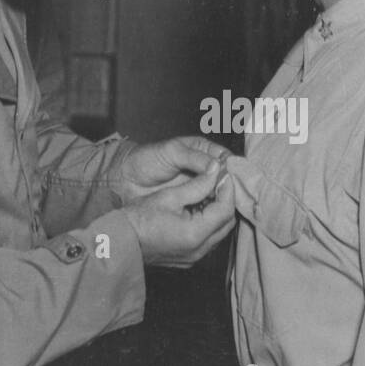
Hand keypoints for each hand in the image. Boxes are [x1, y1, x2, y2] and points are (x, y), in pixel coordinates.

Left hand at [114, 136, 229, 203]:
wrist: (127, 179)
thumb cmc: (147, 159)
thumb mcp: (171, 153)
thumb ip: (194, 158)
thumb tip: (218, 165)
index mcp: (203, 150)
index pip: (226, 158)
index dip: (233, 168)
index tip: (237, 179)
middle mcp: (204, 168)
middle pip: (225, 178)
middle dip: (229, 187)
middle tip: (232, 197)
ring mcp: (198, 186)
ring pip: (218, 194)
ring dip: (222, 200)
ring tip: (225, 208)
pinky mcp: (191, 202)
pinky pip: (206, 206)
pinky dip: (211, 210)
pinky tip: (214, 215)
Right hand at [121, 164, 234, 268]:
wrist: (120, 241)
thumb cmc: (139, 218)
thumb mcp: (170, 196)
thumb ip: (198, 184)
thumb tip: (215, 171)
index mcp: (195, 234)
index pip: (225, 210)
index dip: (228, 190)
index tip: (223, 175)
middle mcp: (199, 250)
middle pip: (226, 223)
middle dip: (225, 201)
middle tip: (217, 183)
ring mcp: (194, 257)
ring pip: (219, 232)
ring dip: (217, 213)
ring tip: (207, 194)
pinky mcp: (188, 259)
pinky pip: (208, 241)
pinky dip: (208, 224)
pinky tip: (197, 210)